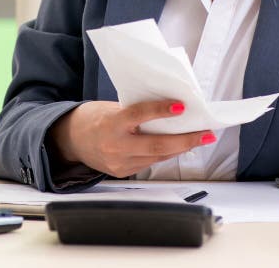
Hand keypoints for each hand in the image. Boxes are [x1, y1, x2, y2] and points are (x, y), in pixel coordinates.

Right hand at [48, 99, 214, 176]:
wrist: (71, 139)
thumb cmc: (95, 117)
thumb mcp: (113, 107)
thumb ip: (137, 112)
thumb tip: (169, 110)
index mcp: (111, 123)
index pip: (139, 115)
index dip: (161, 110)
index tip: (181, 106)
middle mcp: (115, 146)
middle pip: (156, 145)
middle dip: (185, 140)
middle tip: (206, 133)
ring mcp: (119, 163)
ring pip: (157, 156)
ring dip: (181, 148)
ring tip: (200, 138)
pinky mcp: (122, 172)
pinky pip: (150, 163)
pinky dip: (166, 153)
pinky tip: (179, 146)